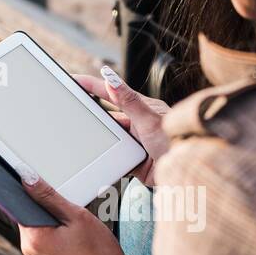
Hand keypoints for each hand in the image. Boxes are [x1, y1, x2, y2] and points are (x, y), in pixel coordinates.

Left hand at [17, 171, 138, 254]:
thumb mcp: (77, 217)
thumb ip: (50, 197)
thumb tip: (28, 180)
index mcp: (33, 238)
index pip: (17, 203)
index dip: (29, 189)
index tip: (42, 184)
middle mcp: (29, 248)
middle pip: (29, 212)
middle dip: (47, 204)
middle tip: (70, 209)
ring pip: (39, 223)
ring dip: (55, 217)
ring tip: (76, 225)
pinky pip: (46, 234)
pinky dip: (58, 228)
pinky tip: (75, 234)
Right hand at [73, 66, 168, 185]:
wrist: (185, 175)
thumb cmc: (176, 142)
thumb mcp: (150, 119)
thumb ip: (129, 101)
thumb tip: (111, 79)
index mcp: (140, 109)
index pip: (111, 93)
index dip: (92, 85)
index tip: (73, 79)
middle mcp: (136, 124)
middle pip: (106, 116)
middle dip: (91, 113)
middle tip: (71, 109)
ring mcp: (134, 143)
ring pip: (108, 138)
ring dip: (99, 139)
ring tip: (85, 138)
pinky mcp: (132, 161)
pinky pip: (112, 158)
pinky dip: (105, 158)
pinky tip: (97, 158)